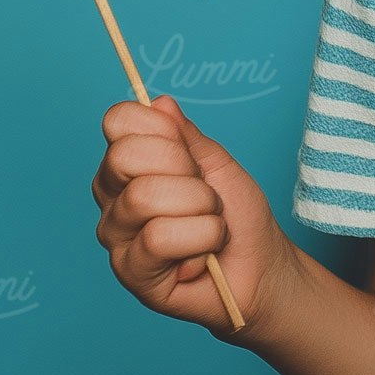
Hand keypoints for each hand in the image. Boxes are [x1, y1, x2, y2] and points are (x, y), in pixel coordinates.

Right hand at [94, 94, 293, 338]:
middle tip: (205, 195)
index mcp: (129, 164)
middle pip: (126, 155)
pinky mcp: (130, 272)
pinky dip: (199, 240)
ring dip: (199, 209)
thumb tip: (159, 102)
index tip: (191, 155)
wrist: (261, 268)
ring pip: (145, 197)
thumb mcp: (218, 164)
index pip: (118, 121)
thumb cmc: (238, 216)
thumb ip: (186, 135)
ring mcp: (117, 236)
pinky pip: (159, 238)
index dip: (161, 130)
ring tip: (208, 225)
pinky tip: (199, 257)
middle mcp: (113, 196)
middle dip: (184, 170)